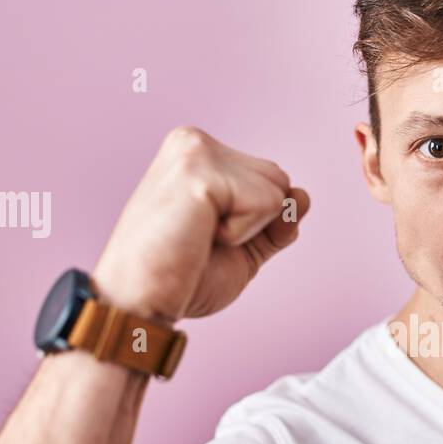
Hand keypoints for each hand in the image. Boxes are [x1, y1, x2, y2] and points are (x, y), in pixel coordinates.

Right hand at [91, 126, 310, 322]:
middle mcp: (194, 141)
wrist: (139, 303)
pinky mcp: (200, 172)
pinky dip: (242, 235)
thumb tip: (303, 196)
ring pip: (277, 190)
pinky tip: (199, 237)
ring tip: (199, 237)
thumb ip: (274, 222)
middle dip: (256, 223)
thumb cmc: (180, 277)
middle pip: (279, 179)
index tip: (206, 237)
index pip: (270, 179)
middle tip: (203, 240)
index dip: (256, 222)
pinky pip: (268, 204)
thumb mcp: (242, 247)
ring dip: (248, 229)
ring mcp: (195, 151)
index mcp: (197, 151)